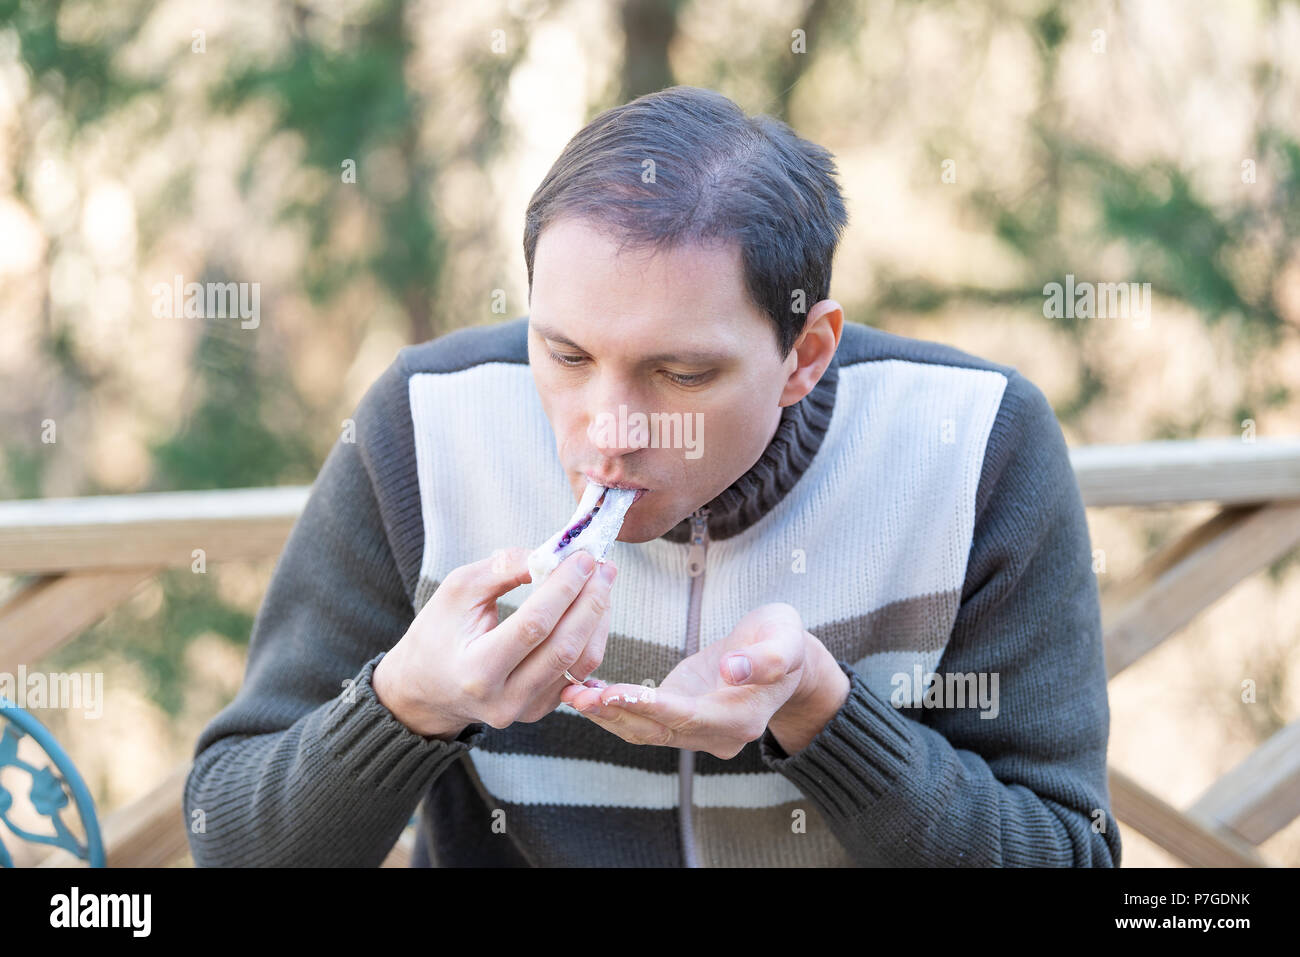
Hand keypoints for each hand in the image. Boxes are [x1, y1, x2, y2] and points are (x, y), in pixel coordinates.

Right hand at [373, 548, 616, 738]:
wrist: (425, 689)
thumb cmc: (437, 634)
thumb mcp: (456, 592)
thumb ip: (502, 570)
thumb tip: (549, 554)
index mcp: (477, 670)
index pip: (534, 625)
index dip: (564, 589)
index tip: (583, 558)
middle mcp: (504, 698)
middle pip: (564, 647)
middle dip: (590, 601)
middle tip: (603, 567)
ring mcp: (525, 710)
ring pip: (580, 664)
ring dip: (598, 619)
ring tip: (603, 583)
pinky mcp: (539, 710)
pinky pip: (578, 674)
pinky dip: (590, 637)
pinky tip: (592, 609)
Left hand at [560, 603, 812, 758]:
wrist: (786, 660)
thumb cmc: (785, 642)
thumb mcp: (785, 640)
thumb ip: (764, 659)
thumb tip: (734, 670)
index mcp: (741, 719)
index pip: (686, 716)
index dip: (648, 706)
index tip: (613, 693)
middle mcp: (716, 734)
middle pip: (657, 730)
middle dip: (613, 713)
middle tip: (574, 694)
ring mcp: (697, 730)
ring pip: (644, 730)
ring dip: (606, 714)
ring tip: (569, 692)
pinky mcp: (681, 717)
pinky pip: (642, 719)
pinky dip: (614, 708)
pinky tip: (585, 690)